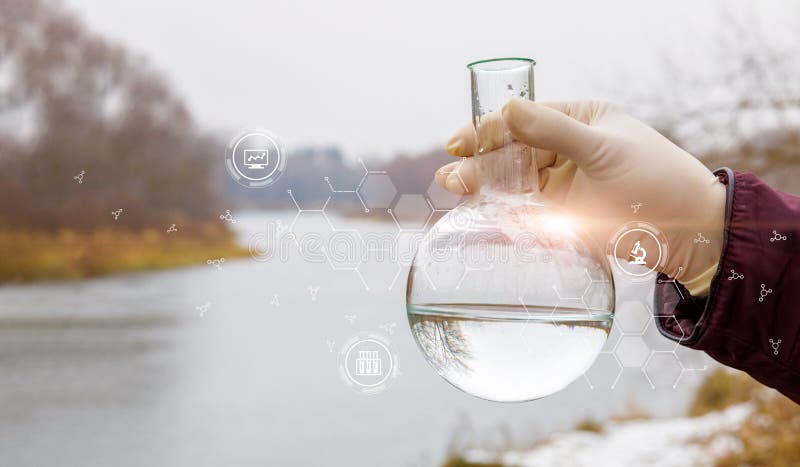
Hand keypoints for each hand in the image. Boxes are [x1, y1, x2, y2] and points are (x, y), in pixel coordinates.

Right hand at [435, 99, 725, 292]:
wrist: (687, 234)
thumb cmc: (656, 180)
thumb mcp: (604, 150)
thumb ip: (554, 131)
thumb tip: (507, 109)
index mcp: (577, 120)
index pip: (524, 119)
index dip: (489, 129)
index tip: (459, 142)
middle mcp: (564, 149)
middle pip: (511, 152)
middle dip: (479, 161)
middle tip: (451, 174)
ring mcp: (559, 184)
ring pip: (511, 182)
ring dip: (482, 185)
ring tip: (453, 187)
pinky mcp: (559, 217)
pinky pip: (521, 211)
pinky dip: (499, 212)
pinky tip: (477, 212)